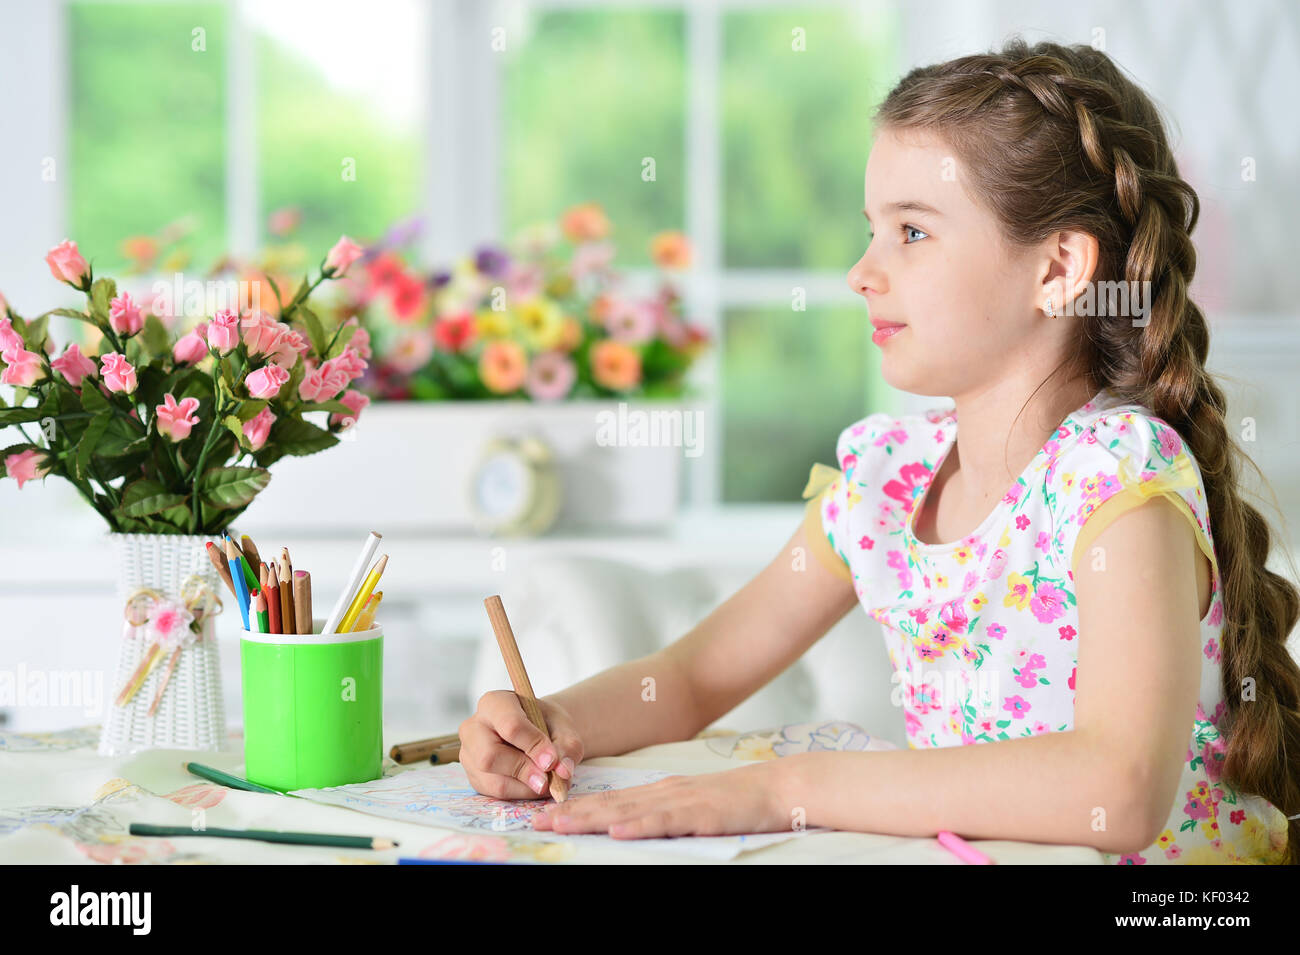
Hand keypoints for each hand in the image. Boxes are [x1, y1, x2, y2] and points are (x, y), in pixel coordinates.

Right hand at [459, 691, 582, 799]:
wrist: (538, 731)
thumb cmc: (546, 724)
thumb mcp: (563, 727)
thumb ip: (566, 746)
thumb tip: (563, 771)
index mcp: (494, 703)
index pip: (510, 725)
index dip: (532, 745)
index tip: (552, 760)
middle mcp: (474, 727)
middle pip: (490, 756)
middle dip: (523, 770)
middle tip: (548, 779)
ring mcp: (469, 754)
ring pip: (493, 780)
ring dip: (525, 787)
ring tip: (547, 783)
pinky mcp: (474, 776)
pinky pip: (495, 793)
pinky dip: (520, 793)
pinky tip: (534, 785)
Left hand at [531, 761, 793, 837]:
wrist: (778, 788)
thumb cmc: (737, 802)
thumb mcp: (692, 805)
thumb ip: (663, 812)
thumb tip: (629, 823)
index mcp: (660, 791)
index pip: (610, 800)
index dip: (575, 806)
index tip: (544, 813)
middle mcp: (663, 793)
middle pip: (609, 803)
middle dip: (570, 812)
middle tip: (536, 819)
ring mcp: (681, 802)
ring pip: (628, 810)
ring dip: (592, 817)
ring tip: (561, 823)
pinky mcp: (701, 815)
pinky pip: (665, 821)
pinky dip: (639, 825)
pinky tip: (618, 829)